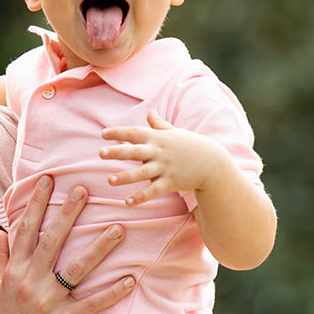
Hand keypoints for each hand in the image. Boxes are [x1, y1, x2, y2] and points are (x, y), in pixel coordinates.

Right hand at [0, 177, 132, 313]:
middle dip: (68, 214)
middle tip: (84, 190)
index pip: (25, 231)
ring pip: (76, 269)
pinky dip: (110, 293)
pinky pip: (91, 304)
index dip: (36, 204)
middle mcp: (30, 282)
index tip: (48, 181)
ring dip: (98, 247)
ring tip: (118, 228)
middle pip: (51, 241)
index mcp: (15, 272)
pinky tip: (129, 279)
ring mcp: (47, 302)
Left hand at [99, 109, 226, 205]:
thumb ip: (159, 124)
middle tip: (101, 153)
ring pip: (141, 173)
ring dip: (125, 177)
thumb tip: (150, 112)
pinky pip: (153, 191)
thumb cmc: (191, 146)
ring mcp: (165, 168)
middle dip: (118, 152)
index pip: (135, 133)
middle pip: (135, 152)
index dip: (118, 133)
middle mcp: (159, 152)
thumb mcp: (175, 132)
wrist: (212, 163)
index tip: (103, 134)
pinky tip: (128, 202)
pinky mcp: (171, 182)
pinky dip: (140, 197)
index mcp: (158, 138)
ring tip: (109, 180)